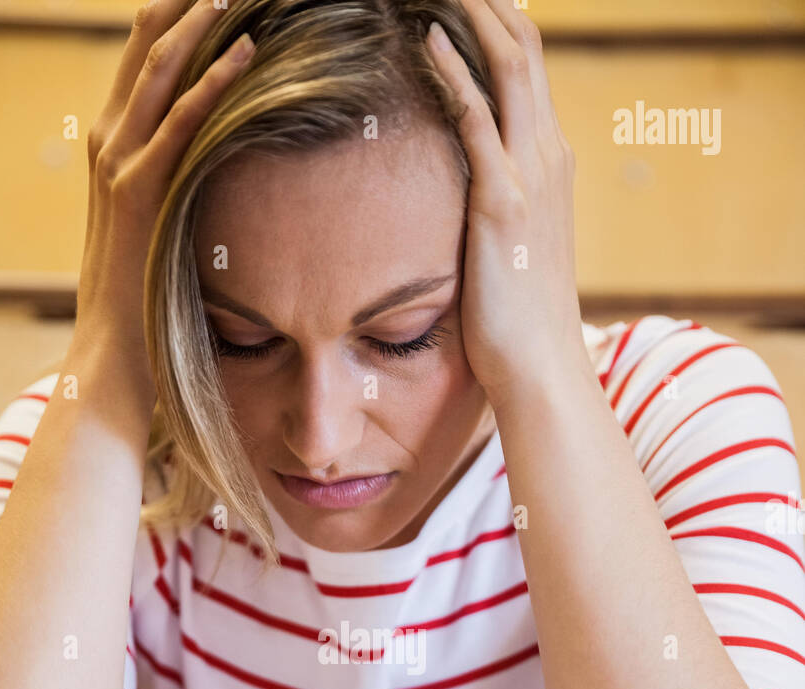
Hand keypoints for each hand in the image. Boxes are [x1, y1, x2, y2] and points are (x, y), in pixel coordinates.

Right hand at [75, 0, 254, 407]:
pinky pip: (180, 123)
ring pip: (159, 69)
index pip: (144, 63)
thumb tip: (232, 180)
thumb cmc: (144, 305)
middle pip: (145, 47)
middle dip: (188, 3)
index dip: (180, 21)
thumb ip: (184, 195)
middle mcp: (109, 146)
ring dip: (201, 22)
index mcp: (115, 150)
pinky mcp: (138, 193)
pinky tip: (247, 53)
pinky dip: (214, 83)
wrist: (109, 358)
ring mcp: (118, 166)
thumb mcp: (163, 232)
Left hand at [425, 3, 587, 412]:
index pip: (527, 66)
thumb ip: (494, 207)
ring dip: (472, 11)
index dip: (498, 19)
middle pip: (524, 46)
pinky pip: (477, 117)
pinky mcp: (503, 201)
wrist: (539, 367)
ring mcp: (531, 174)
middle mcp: (548, 155)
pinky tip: (424, 36)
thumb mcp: (507, 247)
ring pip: (509, 63)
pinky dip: (454, 71)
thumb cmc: (517, 318)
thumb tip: (462, 197)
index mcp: (549, 162)